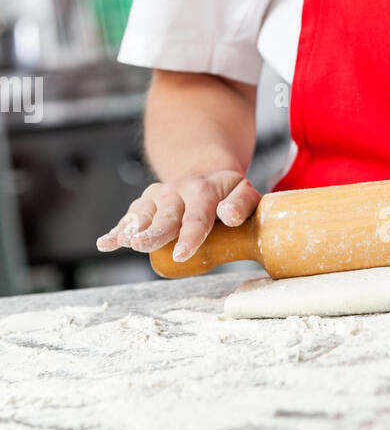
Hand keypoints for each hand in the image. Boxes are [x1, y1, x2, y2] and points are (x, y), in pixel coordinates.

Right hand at [97, 171, 260, 262]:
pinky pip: (127, 220)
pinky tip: (104, 244)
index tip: (182, 254)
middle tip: (141, 245)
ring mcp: (156, 198)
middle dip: (153, 233)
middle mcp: (176, 192)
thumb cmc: (228, 195)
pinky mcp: (143, 206)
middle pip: (164, 217)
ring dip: (131, 229)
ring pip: (142, 216)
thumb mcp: (244, 193)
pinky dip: (116, 231)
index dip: (189, 236)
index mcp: (203, 191)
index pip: (197, 216)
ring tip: (122, 242)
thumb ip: (242, 204)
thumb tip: (229, 216)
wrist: (205, 176)